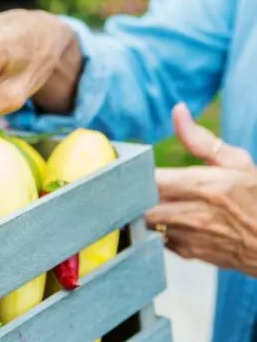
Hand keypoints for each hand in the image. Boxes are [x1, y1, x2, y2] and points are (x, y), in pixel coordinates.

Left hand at [146, 102, 256, 274]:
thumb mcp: (236, 162)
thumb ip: (200, 139)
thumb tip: (178, 110)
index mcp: (203, 186)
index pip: (149, 180)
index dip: (133, 174)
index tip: (129, 168)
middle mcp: (192, 213)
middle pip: (138, 205)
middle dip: (129, 195)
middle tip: (128, 185)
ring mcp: (188, 237)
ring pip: (143, 223)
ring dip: (138, 211)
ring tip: (140, 200)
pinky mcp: (186, 253)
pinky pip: (155, 238)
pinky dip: (152, 228)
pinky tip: (161, 218)